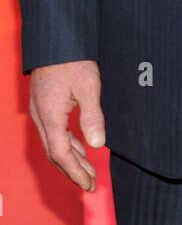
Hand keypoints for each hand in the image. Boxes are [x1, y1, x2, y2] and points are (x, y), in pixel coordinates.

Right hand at [29, 60, 104, 191]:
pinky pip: (54, 132)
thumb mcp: (88, 87)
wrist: (54, 40)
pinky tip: (80, 146)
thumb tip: (97, 144)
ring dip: (71, 159)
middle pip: (55, 153)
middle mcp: (41, 118)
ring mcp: (41, 112)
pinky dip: (67, 144)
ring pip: (54, 143)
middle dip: (73, 171)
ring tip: (88, 170)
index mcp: (50, 117)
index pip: (61, 154)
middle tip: (90, 184)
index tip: (89, 185)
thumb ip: (92, 117)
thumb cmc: (71, 60)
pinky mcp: (45, 105)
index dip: (75, 172)